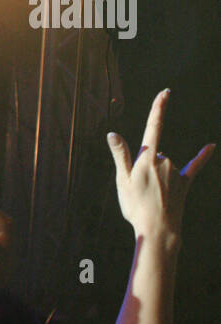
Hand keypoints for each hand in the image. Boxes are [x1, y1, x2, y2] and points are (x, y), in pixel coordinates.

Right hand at [107, 89, 214, 247]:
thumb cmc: (136, 206)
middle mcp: (164, 161)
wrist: (158, 231)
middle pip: (154, 153)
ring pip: (165, 164)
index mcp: (146, 158)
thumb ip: (121, 154)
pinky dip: (202, 156)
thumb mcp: (122, 180)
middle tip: (138, 189)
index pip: (153, 126)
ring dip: (157, 175)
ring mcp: (175, 173)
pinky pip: (194, 166)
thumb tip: (112, 133)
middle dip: (146, 165)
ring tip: (150, 197)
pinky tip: (211, 146)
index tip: (165, 92)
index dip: (159, 108)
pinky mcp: (184, 183)